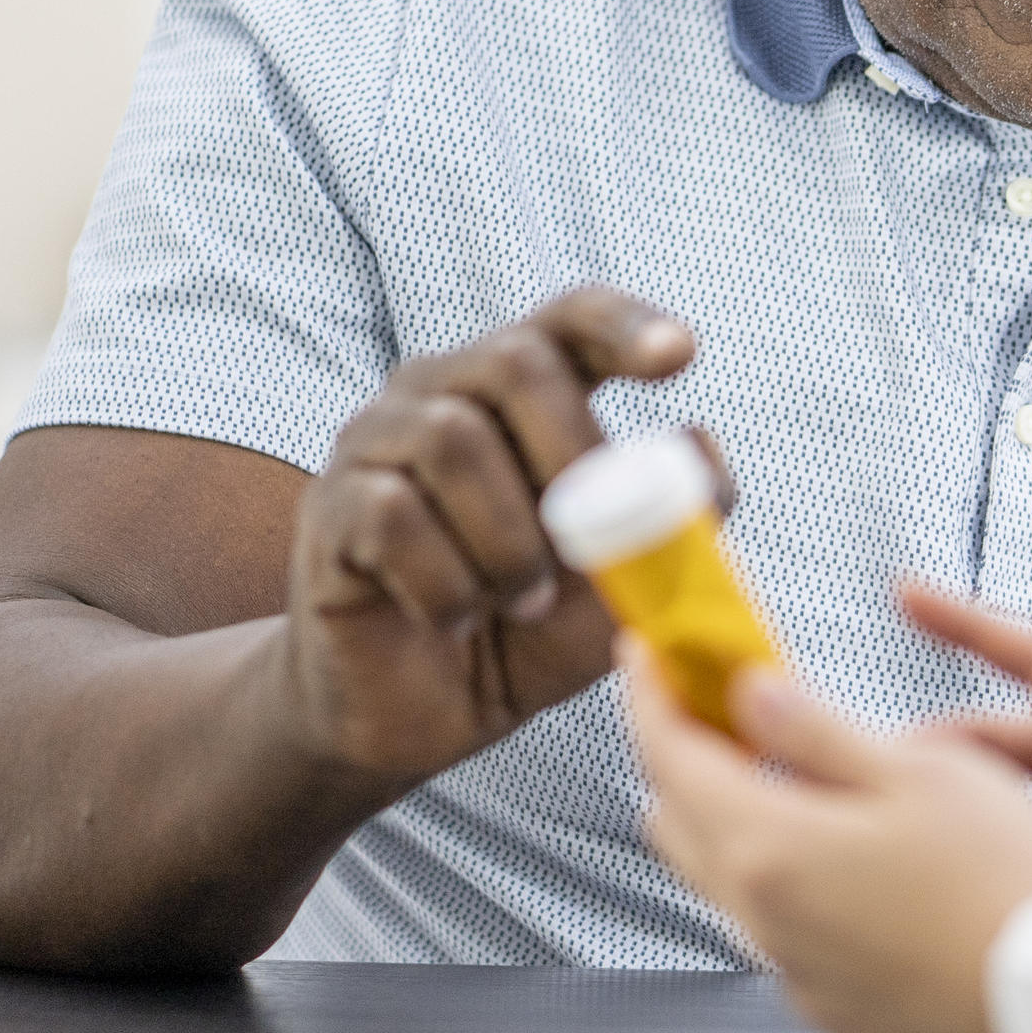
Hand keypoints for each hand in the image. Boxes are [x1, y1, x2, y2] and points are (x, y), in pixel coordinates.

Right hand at [279, 286, 696, 789]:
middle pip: (514, 361)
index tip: (683, 355)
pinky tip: (459, 618)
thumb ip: (673, 519)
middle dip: (569, 456)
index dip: (626, 327)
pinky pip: (392, 515)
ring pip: (451, 439)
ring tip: (523, 601)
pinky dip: (447, 582)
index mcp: (521, 393)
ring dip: (508, 540)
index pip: (573, 318)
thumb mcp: (623, 583)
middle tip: (583, 550)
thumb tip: (701, 446)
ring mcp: (376, 444)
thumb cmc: (528, 630)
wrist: (425, 715)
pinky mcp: (330, 508)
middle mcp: (442, 393)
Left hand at [633, 655, 1031, 1032]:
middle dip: (682, 756)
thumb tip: (753, 692)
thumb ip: (817, 732)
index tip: (647, 654)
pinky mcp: (840, 1016)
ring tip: (789, 774)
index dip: (649, 694)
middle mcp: (766, 922)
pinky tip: (847, 861)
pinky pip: (784, 937)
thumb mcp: (920, 773)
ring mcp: (799, 978)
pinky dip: (787, 884)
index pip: (669, 757)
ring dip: (733, 821)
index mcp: (772, 849)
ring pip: (728, 885)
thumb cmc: (1010, 886)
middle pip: (679, 824)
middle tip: (716, 704)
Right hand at [896, 581, 1031, 913]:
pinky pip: (1024, 868)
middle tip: (865, 775)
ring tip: (885, 833)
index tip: (911, 598)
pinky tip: (937, 907)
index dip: (977, 627)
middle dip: (938, 751)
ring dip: (951, 810)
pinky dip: (979, 868)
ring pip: (1012, 811)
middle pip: (1015, 747)